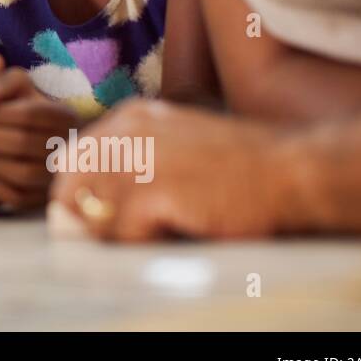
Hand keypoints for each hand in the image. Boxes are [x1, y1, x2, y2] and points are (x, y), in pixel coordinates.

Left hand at [0, 72, 80, 213]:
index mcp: (66, 116)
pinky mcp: (44, 198)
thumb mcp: (13, 85)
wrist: (25, 138)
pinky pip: (20, 197)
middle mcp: (69, 147)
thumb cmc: (17, 106)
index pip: (31, 114)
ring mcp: (59, 175)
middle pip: (25, 143)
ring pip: (24, 173)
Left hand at [51, 99, 288, 240]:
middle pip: (70, 186)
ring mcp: (137, 158)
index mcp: (130, 116)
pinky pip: (119, 232)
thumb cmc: (240, 167)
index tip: (103, 215)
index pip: (72, 159)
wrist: (290, 169)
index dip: (80, 193)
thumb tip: (86, 206)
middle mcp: (125, 131)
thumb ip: (132, 163)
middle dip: (88, 216)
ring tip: (157, 229)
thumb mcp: (176, 145)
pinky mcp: (153, 190)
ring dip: (116, 232)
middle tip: (125, 232)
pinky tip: (175, 231)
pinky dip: (141, 243)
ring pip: (90, 213)